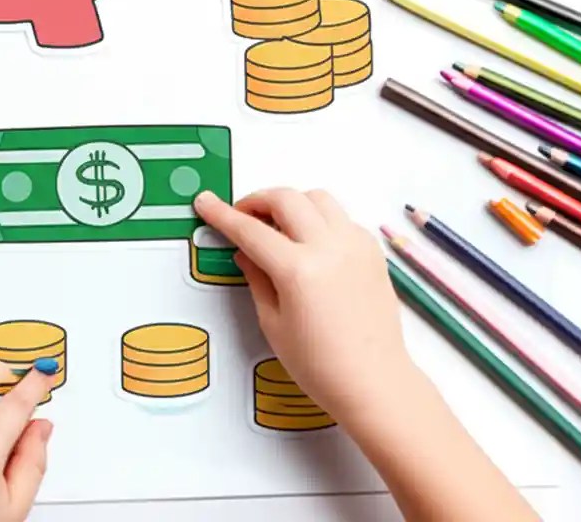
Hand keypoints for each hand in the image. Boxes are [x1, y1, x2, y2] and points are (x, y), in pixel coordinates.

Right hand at [193, 188, 412, 421]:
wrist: (373, 381)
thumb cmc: (321, 365)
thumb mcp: (273, 323)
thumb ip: (256, 278)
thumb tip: (245, 252)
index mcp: (299, 271)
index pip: (251, 230)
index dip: (223, 215)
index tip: (207, 203)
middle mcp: (330, 249)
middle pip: (286, 199)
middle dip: (257, 201)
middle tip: (242, 216)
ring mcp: (355, 246)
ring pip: (318, 198)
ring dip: (291, 203)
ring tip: (277, 225)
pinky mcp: (372, 252)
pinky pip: (341, 217)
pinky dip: (320, 218)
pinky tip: (309, 242)